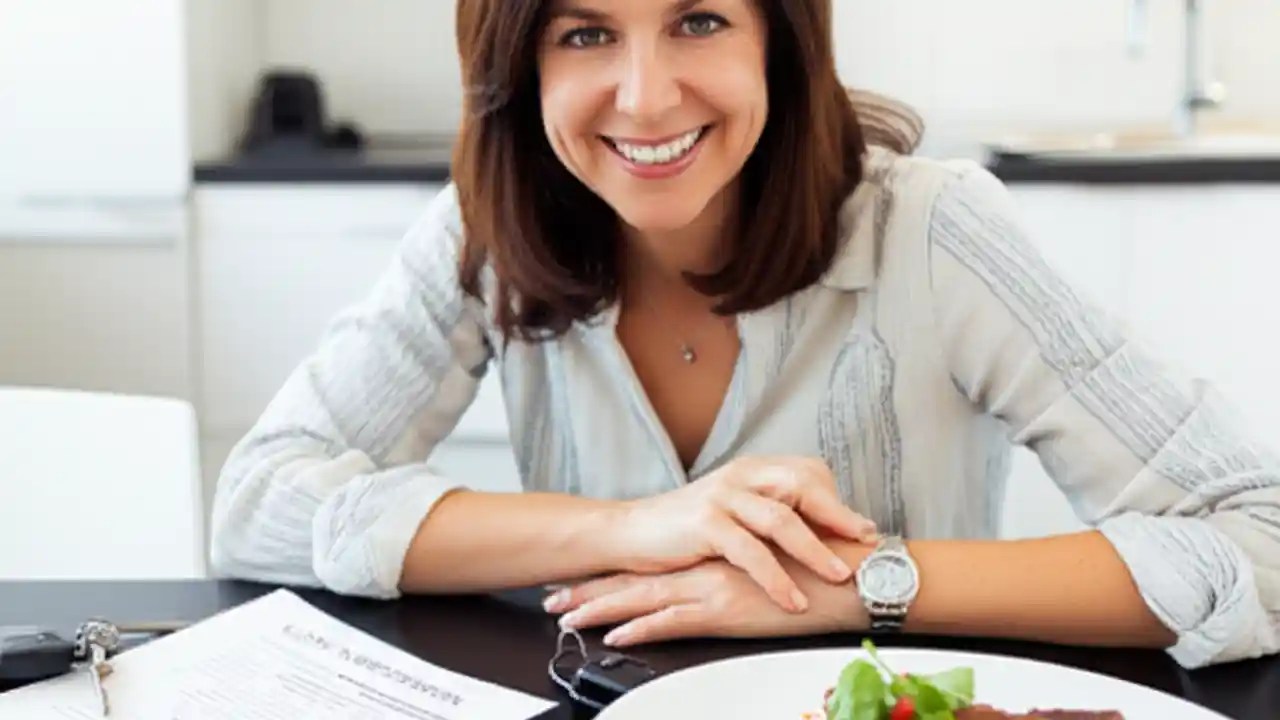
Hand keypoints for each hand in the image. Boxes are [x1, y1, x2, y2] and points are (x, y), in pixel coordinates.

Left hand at [549, 543, 871, 646]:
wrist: (850, 574)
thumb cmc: (818, 571)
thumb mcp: (770, 568)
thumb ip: (742, 572)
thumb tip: (724, 586)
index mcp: (712, 556)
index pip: (652, 566)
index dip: (613, 574)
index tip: (580, 580)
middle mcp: (704, 568)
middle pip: (635, 580)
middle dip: (591, 590)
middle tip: (553, 598)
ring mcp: (711, 588)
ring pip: (642, 598)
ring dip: (601, 609)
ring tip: (566, 617)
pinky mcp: (725, 609)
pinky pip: (673, 622)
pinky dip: (642, 629)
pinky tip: (615, 637)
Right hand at [587, 456, 876, 613]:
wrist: (628, 532)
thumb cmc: (684, 530)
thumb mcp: (732, 514)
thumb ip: (769, 515)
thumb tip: (819, 535)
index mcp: (751, 469)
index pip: (807, 472)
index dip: (836, 500)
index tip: (860, 529)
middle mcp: (740, 475)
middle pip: (802, 485)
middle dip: (838, 517)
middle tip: (866, 544)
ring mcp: (722, 497)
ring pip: (782, 519)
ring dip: (816, 550)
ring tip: (839, 576)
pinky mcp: (705, 524)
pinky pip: (751, 552)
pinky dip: (776, 578)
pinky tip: (792, 599)